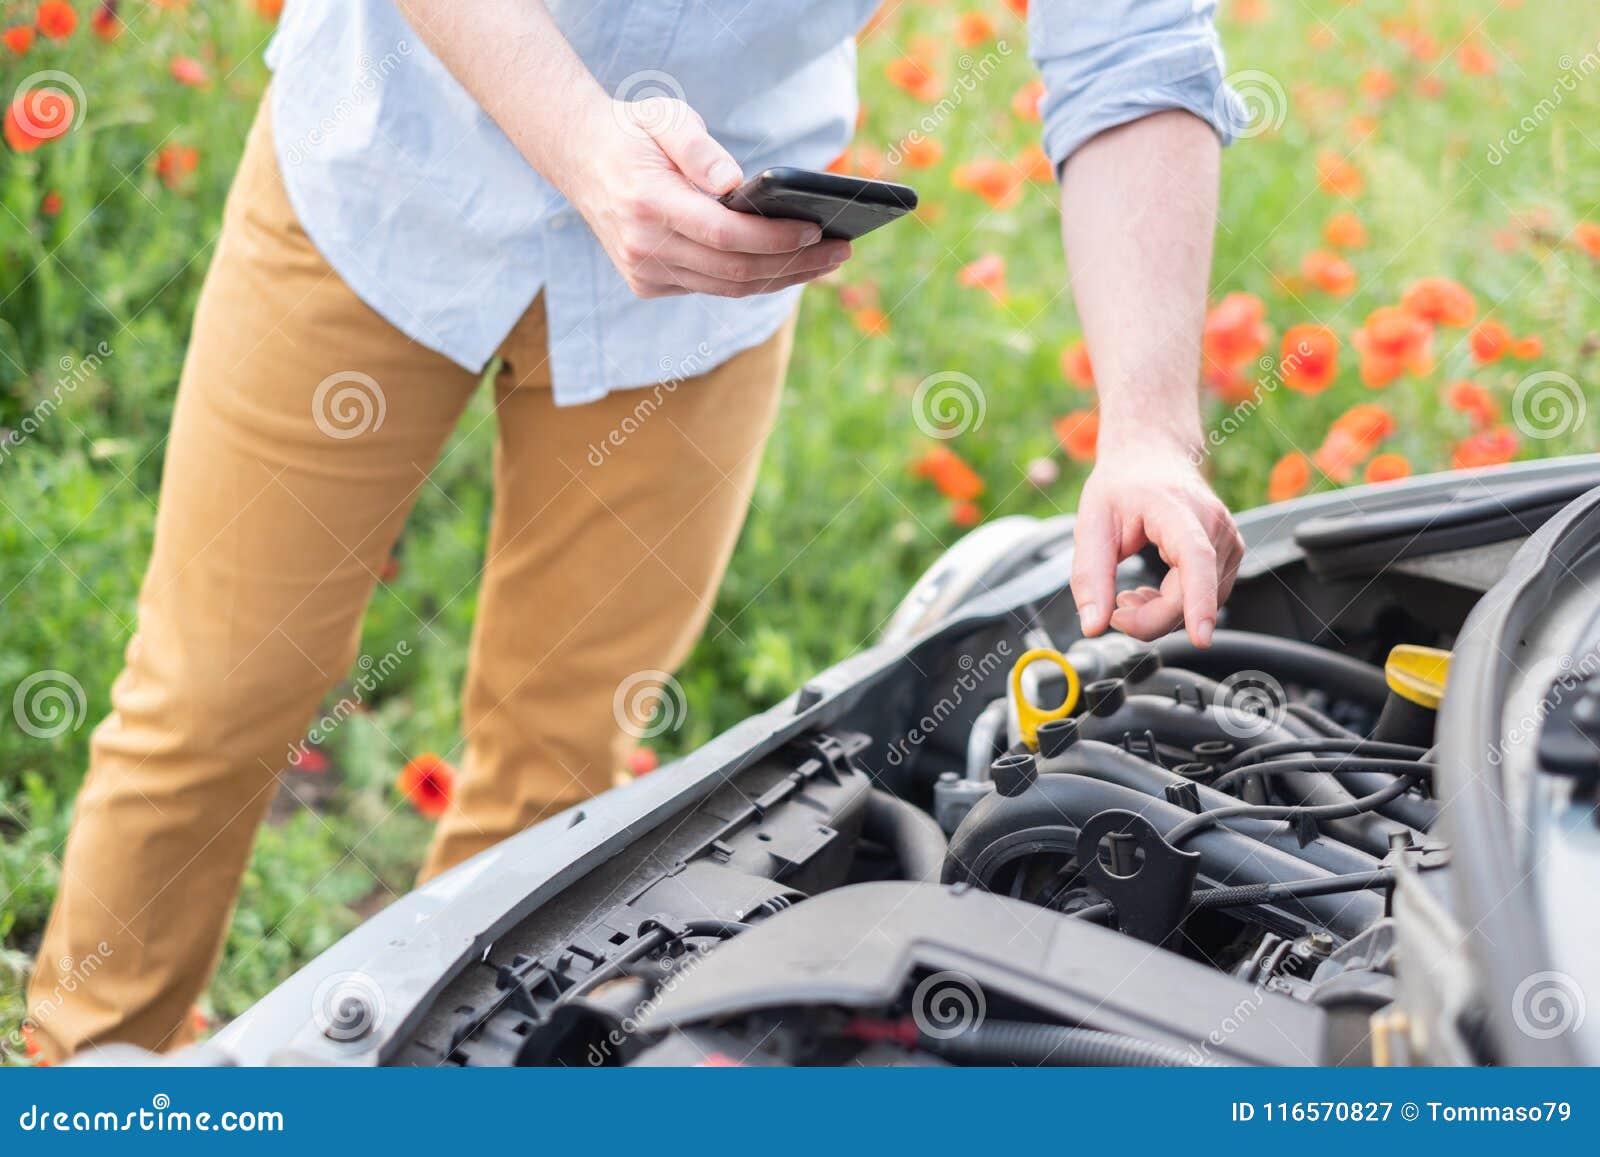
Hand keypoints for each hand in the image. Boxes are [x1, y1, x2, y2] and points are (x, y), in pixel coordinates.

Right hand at [564, 97, 850, 298]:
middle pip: (733, 271)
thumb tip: (735, 183)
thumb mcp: (665, 117)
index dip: (774, 238)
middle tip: (840, 250)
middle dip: (793, 264)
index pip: (724, 235)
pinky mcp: (648, 283)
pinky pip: (711, 288)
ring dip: (780, 277)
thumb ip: (698, 147)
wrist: (581, 159)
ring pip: (727, 288)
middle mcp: (643, 247)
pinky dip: (752, 279)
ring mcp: (644, 272)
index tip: (815, 229)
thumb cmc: (634, 132)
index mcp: (647, 203)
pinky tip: (787, 264)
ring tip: (825, 261)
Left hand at [1070, 432, 1242, 646]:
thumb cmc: (1122, 484)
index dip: (1198, 601)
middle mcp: (1214, 525)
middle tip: (1114, 608)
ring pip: (1200, 604)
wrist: (1152, 454)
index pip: (1196, 560)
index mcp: (1178, 510)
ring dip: (1160, 613)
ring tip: (1129, 594)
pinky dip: (1175, 605)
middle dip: (1149, 619)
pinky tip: (1152, 592)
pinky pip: (1205, 597)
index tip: (1201, 637)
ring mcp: (1228, 540)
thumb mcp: (1091, 524)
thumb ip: (1090, 577)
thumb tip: (1094, 626)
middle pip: (1192, 596)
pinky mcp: (1230, 553)